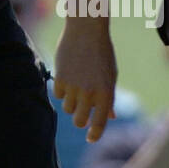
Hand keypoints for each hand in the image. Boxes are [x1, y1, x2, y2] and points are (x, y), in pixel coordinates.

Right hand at [53, 20, 117, 142]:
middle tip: (82, 114)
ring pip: (67, 108)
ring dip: (71, 103)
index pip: (99, 123)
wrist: (86, 29)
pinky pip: (58, 94)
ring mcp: (73, 85)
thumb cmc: (102, 52)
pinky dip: (62, 90)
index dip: (94, 134)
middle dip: (80, 120)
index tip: (90, 138)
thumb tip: (109, 117)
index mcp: (106, 93)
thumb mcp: (110, 75)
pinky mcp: (59, 77)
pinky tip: (68, 77)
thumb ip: (109, 97)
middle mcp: (89, 92)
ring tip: (76, 88)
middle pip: (78, 120)